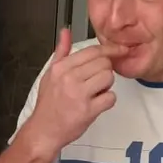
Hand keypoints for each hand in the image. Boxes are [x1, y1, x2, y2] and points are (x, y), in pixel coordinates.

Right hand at [29, 28, 126, 153]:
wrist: (44, 130)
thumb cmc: (48, 104)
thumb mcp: (50, 75)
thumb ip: (61, 53)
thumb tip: (66, 32)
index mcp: (61, 68)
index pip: (92, 51)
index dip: (109, 50)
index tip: (119, 51)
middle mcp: (69, 78)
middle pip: (104, 63)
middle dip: (104, 71)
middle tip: (95, 82)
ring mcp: (79, 94)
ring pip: (109, 78)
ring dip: (106, 86)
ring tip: (94, 93)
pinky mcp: (88, 111)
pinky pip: (110, 97)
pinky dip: (107, 101)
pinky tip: (96, 104)